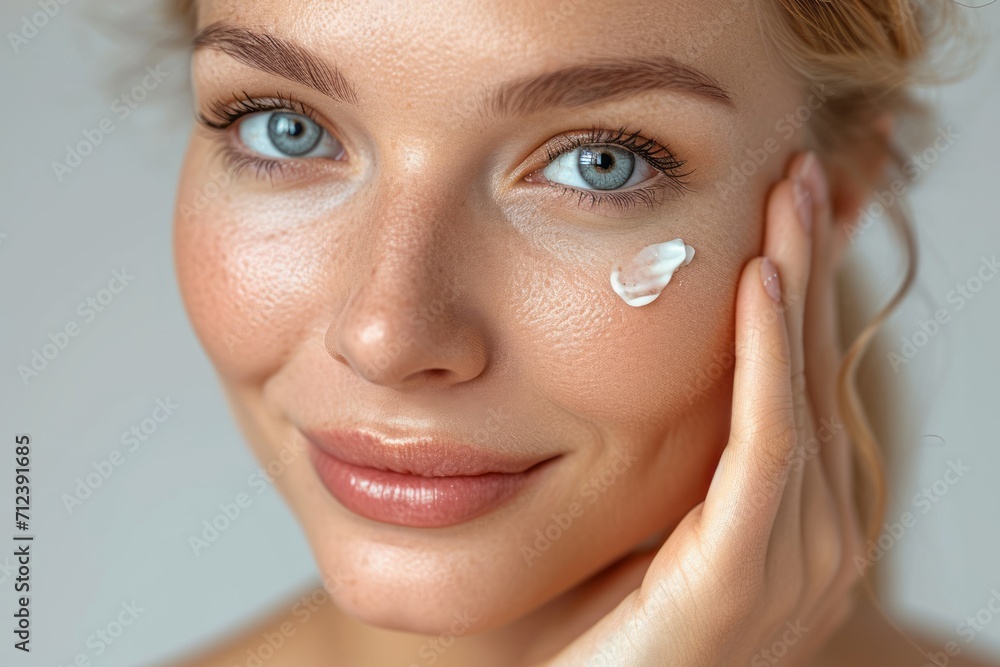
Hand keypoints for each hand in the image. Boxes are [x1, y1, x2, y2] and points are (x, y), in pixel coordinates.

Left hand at [538, 151, 864, 666]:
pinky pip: (765, 447)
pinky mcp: (741, 576)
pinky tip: (762, 283)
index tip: (785, 210)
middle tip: (801, 175)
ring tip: (788, 199)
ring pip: (797, 393)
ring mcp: (794, 563)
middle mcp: (819, 538)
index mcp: (799, 522)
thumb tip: (651, 373)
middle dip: (812, 268)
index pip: (804, 384)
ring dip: (795, 288)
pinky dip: (767, 361)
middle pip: (815, 373)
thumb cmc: (606, 627)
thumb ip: (677, 456)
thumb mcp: (654, 520)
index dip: (801, 293)